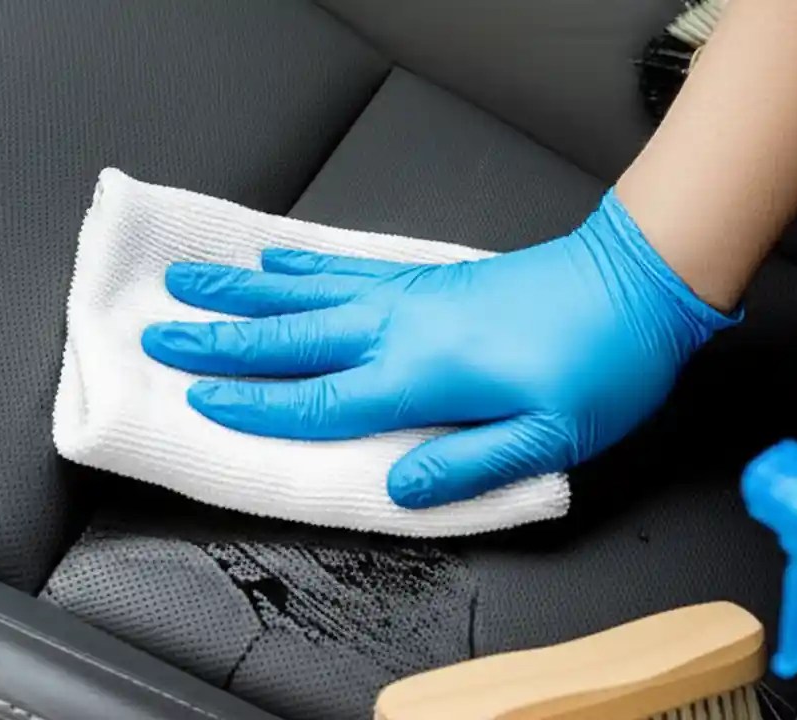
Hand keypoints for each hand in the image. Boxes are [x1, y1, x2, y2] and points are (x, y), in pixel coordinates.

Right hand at [141, 190, 737, 508]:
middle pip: (292, 338)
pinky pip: (347, 265)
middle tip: (159, 333)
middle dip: (220, 341)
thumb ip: (469, 464)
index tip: (195, 397)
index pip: (318, 399)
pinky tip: (270, 259)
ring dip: (242, 294)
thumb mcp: (551, 438)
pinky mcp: (425, 276)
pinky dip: (302, 263)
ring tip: (188, 283)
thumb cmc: (601, 364)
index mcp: (422, 377)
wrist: (637, 281)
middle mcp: (400, 329)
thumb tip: (398, 488)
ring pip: (306, 294)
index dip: (253, 404)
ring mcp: (409, 295)